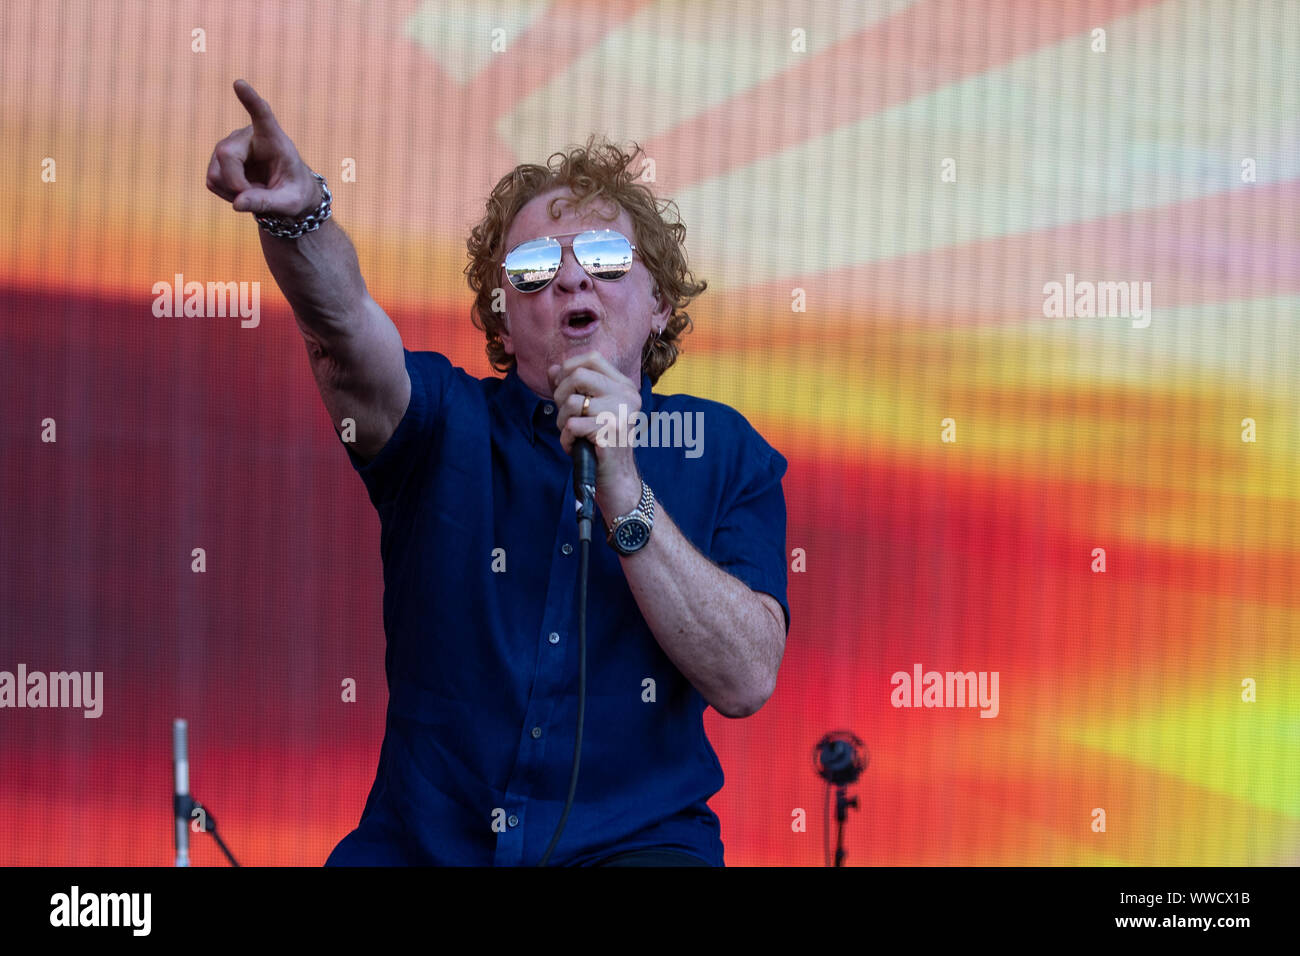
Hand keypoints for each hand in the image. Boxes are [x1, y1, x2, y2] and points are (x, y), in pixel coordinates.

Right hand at [206, 79, 319, 217]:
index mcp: (274, 138)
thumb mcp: (290, 203)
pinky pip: (212, 180)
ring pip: (216, 172)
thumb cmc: (295, 193)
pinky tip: (243, 191)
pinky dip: (227, 194)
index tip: (239, 83)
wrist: (286, 194)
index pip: (262, 115)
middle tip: (255, 199)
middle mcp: (248, 135)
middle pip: (227, 155)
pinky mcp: (219, 159)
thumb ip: (268, 202)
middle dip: (236, 184)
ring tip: (256, 193)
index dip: (250, 100)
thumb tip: (238, 203)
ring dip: (233, 192)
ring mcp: (230, 145)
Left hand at [549, 352, 643, 520]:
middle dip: (560, 395)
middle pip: (579, 375)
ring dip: (562, 421)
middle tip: (564, 414)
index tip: (563, 389)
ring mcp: (621, 414)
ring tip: (571, 433)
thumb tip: (553, 369)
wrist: (616, 478)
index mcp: (624, 386)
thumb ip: (572, 387)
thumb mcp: (587, 409)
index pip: (592, 359)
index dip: (569, 369)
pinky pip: (572, 426)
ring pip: (572, 402)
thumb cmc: (599, 441)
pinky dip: (566, 439)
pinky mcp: (611, 433)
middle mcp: (627, 396)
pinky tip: (574, 446)